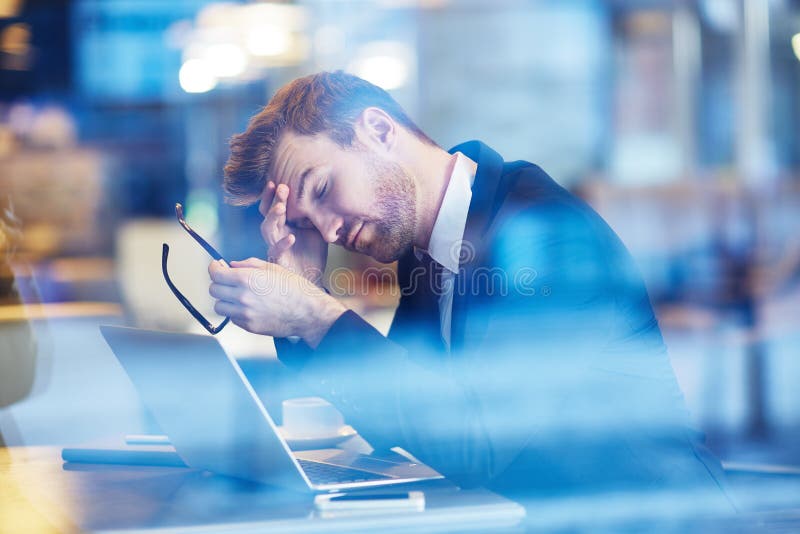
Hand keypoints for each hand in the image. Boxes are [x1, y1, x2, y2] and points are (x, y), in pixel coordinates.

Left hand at [208, 259, 345, 346]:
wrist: (307, 311)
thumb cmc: (294, 289)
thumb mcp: (273, 268)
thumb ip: (249, 264)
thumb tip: (232, 265)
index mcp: (247, 279)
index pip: (216, 274)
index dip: (214, 268)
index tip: (216, 267)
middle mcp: (242, 297)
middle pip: (214, 290)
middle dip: (219, 283)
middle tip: (229, 281)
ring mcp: (244, 313)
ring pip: (219, 306)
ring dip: (225, 300)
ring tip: (238, 296)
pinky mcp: (248, 326)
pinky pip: (232, 317)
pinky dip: (236, 312)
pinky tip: (249, 307)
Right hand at [261, 181, 327, 285]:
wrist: (313, 277)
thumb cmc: (312, 253)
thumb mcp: (317, 229)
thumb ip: (316, 214)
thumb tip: (327, 195)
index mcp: (283, 224)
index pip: (273, 205)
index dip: (274, 194)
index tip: (280, 180)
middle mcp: (276, 233)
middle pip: (268, 213)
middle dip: (274, 199)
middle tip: (282, 187)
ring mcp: (275, 246)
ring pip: (267, 229)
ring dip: (273, 217)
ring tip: (281, 207)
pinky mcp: (279, 261)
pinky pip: (276, 251)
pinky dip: (283, 244)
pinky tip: (292, 237)